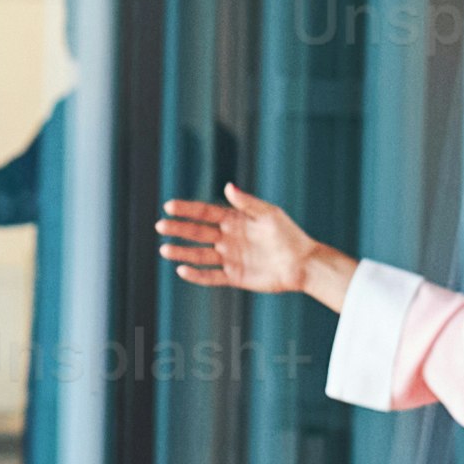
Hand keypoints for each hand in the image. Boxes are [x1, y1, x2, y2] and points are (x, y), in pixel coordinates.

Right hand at [155, 180, 338, 301]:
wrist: (302, 263)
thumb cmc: (289, 234)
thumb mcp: (269, 214)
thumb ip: (247, 202)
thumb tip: (227, 187)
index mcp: (235, 219)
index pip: (206, 213)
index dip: (188, 209)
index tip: (169, 206)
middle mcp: (228, 238)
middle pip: (198, 232)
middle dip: (179, 228)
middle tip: (161, 226)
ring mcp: (230, 257)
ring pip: (200, 255)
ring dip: (182, 252)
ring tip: (165, 249)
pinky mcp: (234, 276)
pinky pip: (211, 276)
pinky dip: (197, 274)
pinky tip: (182, 270)